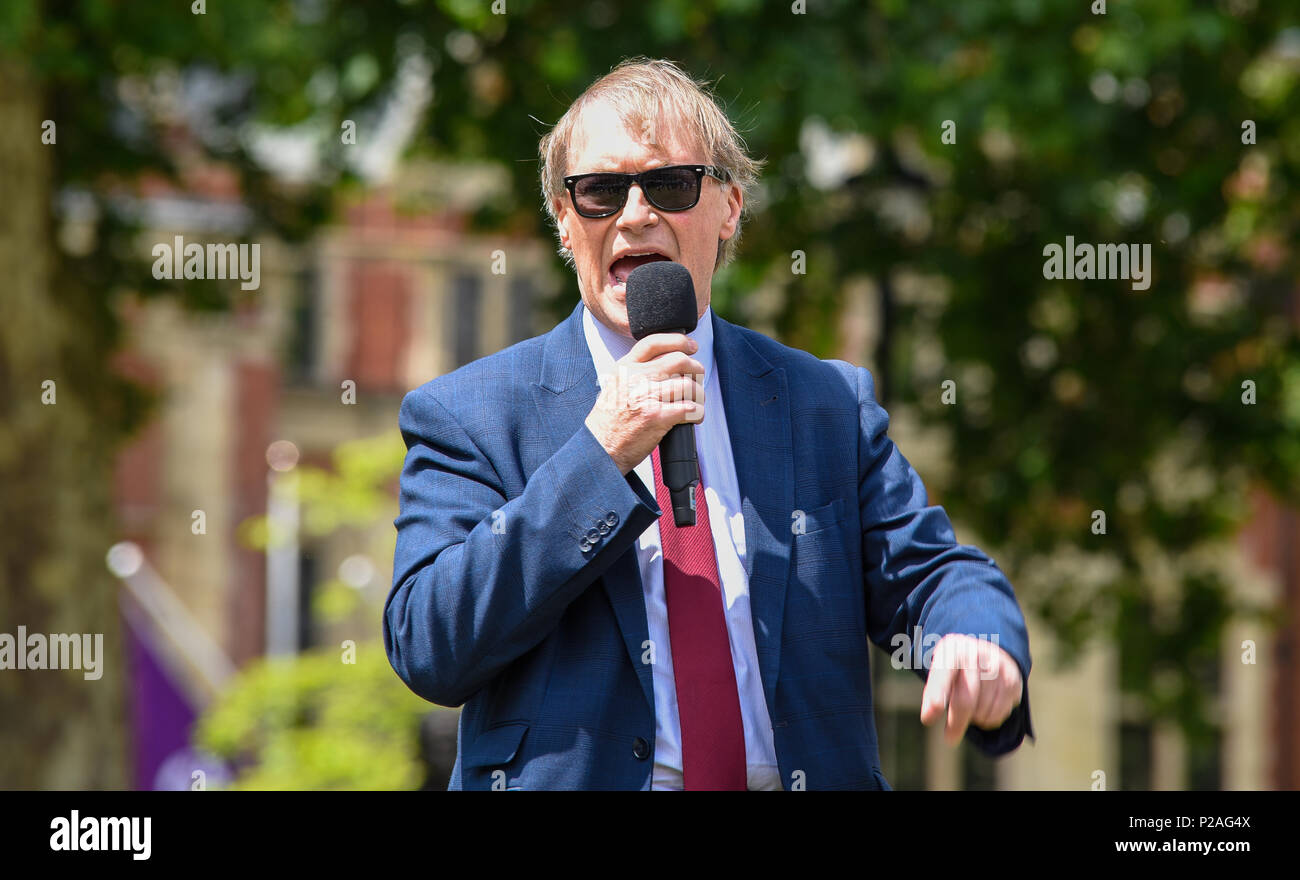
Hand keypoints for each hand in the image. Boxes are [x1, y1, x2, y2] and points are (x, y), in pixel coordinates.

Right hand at [585, 332, 704, 474]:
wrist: (600, 449)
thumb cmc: (609, 422)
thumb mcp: (614, 387)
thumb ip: (634, 373)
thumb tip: (666, 363)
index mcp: (624, 368)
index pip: (654, 343)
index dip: (678, 340)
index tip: (691, 346)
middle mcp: (635, 378)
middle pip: (678, 360)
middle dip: (696, 367)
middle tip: (698, 377)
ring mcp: (646, 397)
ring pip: (688, 385)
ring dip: (699, 394)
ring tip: (697, 401)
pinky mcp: (656, 417)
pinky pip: (690, 408)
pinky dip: (698, 412)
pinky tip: (695, 416)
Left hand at [919, 634, 1022, 744]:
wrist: (988, 646)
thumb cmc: (957, 665)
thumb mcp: (940, 669)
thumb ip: (933, 692)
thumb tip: (928, 718)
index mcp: (953, 650)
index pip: (943, 676)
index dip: (937, 696)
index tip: (928, 717)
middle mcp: (976, 655)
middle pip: (965, 700)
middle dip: (956, 723)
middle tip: (950, 738)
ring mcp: (998, 667)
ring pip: (984, 710)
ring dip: (974, 719)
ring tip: (969, 710)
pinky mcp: (1013, 680)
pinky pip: (1000, 712)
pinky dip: (989, 719)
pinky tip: (983, 709)